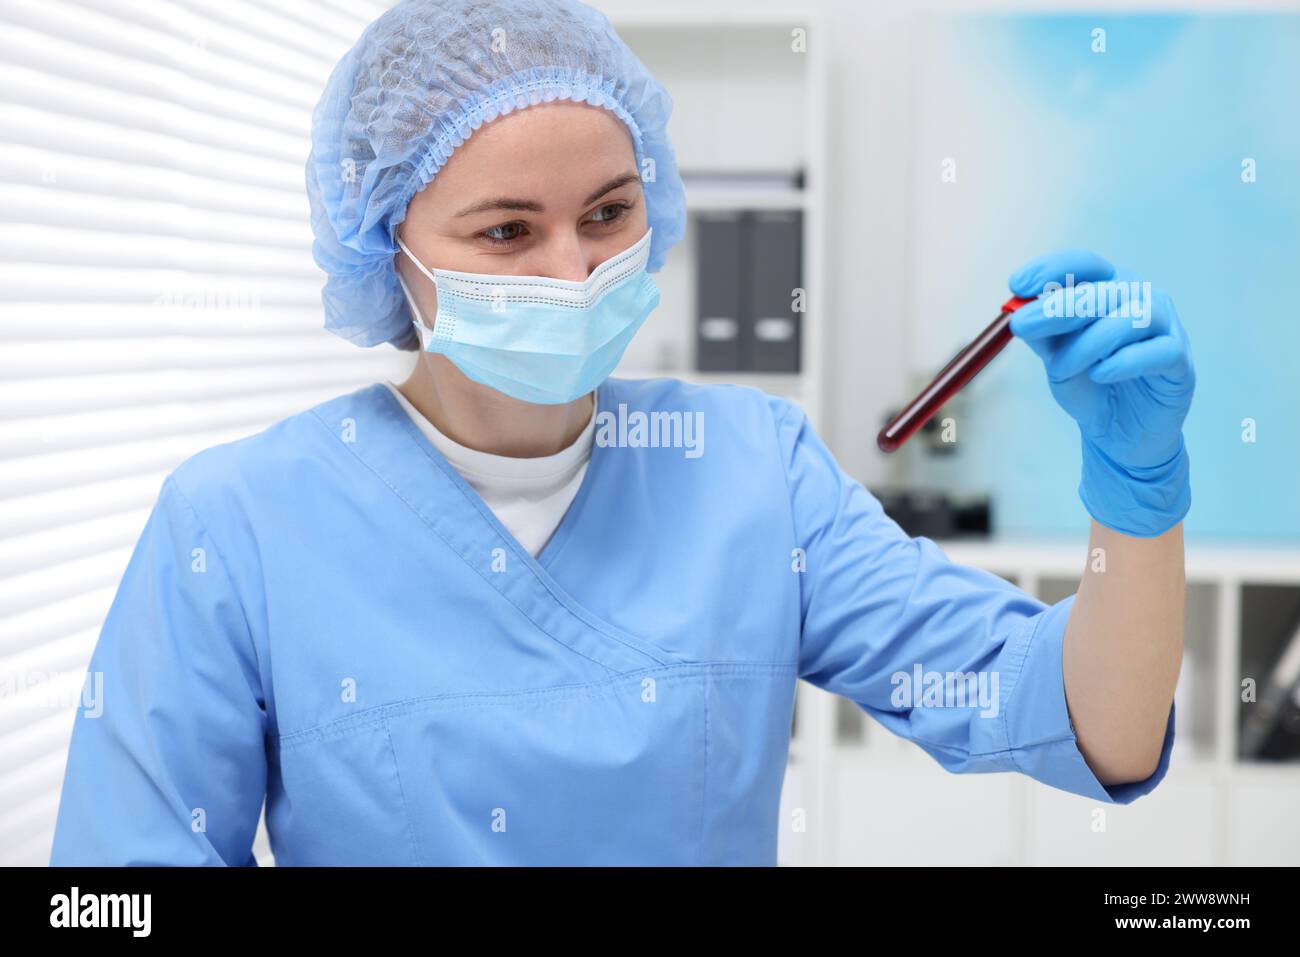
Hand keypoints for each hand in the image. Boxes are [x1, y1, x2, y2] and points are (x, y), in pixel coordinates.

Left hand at [1007, 249, 1193, 536]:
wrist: (1119, 433)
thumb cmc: (1090, 385)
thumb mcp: (1056, 356)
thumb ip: (1042, 333)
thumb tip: (1018, 310)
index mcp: (1109, 289)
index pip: (1085, 264)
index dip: (1051, 270)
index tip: (1016, 286)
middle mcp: (1140, 299)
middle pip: (1103, 290)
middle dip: (1057, 307)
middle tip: (1022, 325)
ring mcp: (1165, 328)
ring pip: (1132, 317)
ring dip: (1088, 342)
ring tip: (1061, 368)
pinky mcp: (1180, 362)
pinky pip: (1158, 351)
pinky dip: (1124, 361)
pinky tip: (1101, 374)